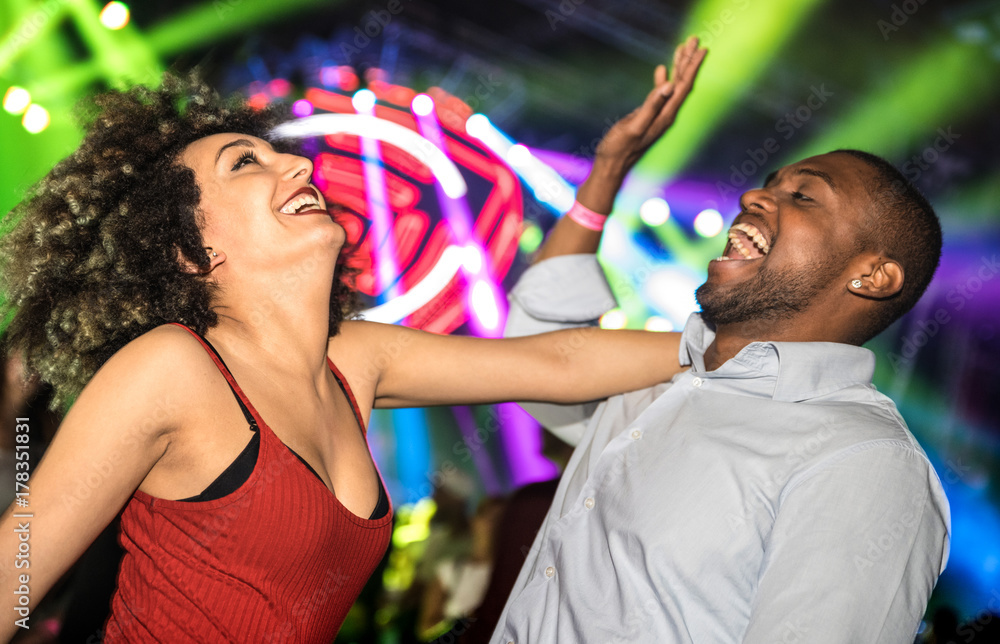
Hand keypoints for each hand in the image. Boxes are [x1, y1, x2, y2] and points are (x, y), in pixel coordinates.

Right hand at [593, 35, 707, 175]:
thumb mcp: (635, 126)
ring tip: (683, 48)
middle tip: (694, 40)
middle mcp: (666, 115)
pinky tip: (662, 70)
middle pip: (682, 83)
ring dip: (679, 67)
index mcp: (666, 115)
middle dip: (689, 61)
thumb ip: (652, 106)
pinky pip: (661, 93)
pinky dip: (664, 79)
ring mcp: (658, 115)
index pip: (684, 86)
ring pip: (673, 86)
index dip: (692, 66)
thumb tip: (669, 85)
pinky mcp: (649, 116)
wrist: (611, 165)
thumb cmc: (619, 148)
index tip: (701, 48)